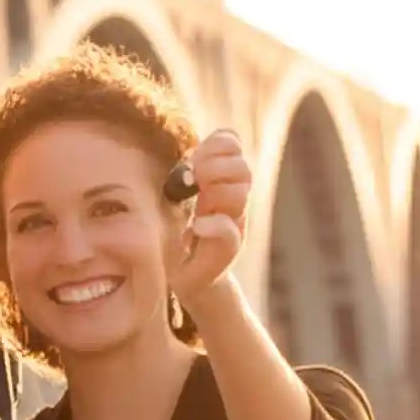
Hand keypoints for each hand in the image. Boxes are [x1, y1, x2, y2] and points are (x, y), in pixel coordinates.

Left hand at [170, 129, 250, 306]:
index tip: (195, 157)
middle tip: (194, 180)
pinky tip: (196, 226)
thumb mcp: (178, 197)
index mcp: (221, 180)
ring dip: (215, 192)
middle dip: (215, 167)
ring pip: (239, 195)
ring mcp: (234, 224)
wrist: (185, 276)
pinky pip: (229, 231)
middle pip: (242, 169)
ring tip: (197, 205)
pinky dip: (213, 225)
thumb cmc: (177, 233)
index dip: (218, 144)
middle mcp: (232, 200)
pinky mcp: (227, 250)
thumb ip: (184, 172)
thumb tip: (183, 147)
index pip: (232, 145)